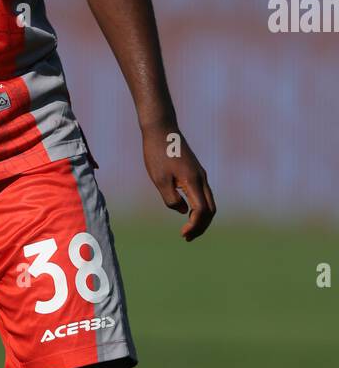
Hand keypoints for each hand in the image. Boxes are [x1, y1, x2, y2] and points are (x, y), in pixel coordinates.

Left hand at [141, 125, 215, 240]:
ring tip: (187, 231)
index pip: (202, 211)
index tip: (182, 234)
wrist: (161, 129)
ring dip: (201, 218)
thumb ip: (171, 198)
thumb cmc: (157, 153)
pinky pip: (203, 195)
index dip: (194, 226)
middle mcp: (202, 179)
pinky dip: (199, 208)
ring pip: (209, 202)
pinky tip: (187, 213)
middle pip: (211, 210)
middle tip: (186, 238)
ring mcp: (201, 175)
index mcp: (194, 181)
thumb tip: (182, 211)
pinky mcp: (196, 172)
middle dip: (201, 226)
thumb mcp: (159, 179)